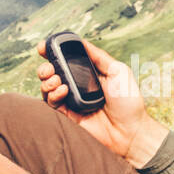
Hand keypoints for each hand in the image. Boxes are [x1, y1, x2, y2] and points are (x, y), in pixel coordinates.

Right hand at [35, 37, 168, 168]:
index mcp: (89, 72)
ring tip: (56, 79)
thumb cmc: (129, 101)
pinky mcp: (69, 115)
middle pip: (53, 72)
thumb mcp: (118, 71)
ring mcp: (72, 99)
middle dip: (45, 67)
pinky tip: (62, 90)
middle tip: (48, 67)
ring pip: (48, 87)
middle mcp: (78, 85)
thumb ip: (98, 56)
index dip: (53, 52)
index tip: (43, 47)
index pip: (67, 59)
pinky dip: (53, 94)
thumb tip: (81, 42)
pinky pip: (53, 103)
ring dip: (47, 80)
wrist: (130, 131)